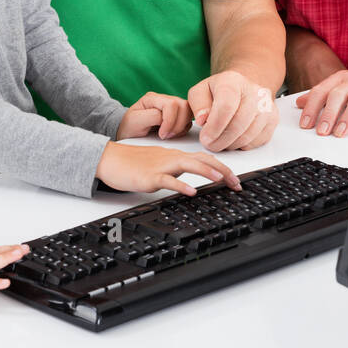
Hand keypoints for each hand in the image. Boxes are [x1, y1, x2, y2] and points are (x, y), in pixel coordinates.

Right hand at [96, 143, 239, 195]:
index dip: (223, 167)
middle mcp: (172, 158)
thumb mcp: (160, 165)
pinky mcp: (149, 176)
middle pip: (202, 159)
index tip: (235, 180)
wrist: (110, 159)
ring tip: (221, 179)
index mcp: (175, 155)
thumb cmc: (133, 163)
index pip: (205, 157)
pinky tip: (191, 191)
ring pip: (188, 165)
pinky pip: (167, 180)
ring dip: (207, 171)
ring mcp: (161, 166)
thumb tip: (192, 180)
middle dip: (223, 170)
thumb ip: (176, 170)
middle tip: (237, 184)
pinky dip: (181, 185)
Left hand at [117, 92, 193, 140]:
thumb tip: (166, 118)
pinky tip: (173, 134)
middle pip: (183, 106)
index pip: (171, 104)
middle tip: (166, 135)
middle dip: (178, 124)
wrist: (129, 133)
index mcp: (152, 98)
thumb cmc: (130, 127)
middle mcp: (164, 99)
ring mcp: (172, 107)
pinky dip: (183, 128)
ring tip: (169, 135)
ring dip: (182, 126)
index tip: (162, 134)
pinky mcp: (177, 115)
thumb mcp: (135, 121)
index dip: (170, 121)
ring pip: (189, 111)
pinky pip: (188, 119)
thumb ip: (152, 116)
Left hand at [186, 70, 279, 151]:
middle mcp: (254, 91)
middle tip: (210, 145)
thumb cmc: (219, 92)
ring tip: (220, 142)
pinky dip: (243, 145)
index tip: (205, 138)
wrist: (242, 88)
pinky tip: (234, 139)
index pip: (226, 106)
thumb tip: (203, 120)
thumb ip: (197, 105)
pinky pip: (258, 141)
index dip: (214, 127)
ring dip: (231, 145)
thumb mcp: (200, 92)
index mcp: (232, 81)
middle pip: (239, 123)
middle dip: (221, 140)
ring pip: (249, 135)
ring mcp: (266, 105)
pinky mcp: (273, 119)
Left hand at [295, 65, 347, 136]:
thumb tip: (300, 103)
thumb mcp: (339, 86)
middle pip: (338, 95)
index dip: (311, 108)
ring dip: (347, 116)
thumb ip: (321, 95)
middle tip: (322, 131)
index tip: (305, 124)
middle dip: (328, 114)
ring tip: (340, 132)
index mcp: (339, 79)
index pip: (321, 91)